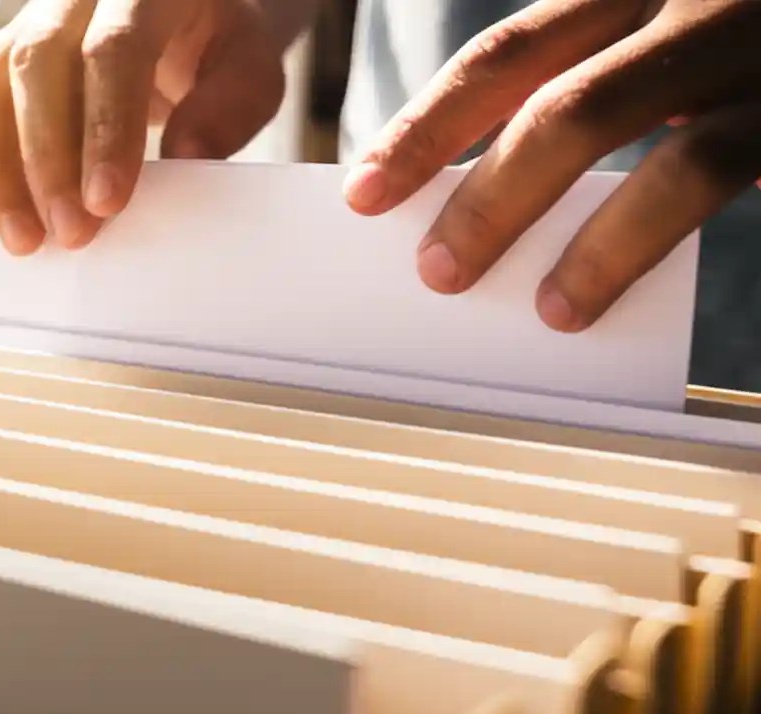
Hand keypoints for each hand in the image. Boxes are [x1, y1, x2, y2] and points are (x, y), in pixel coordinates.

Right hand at [0, 0, 286, 254]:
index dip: (106, 127)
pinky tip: (10, 215)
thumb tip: (185, 156)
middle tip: (71, 233)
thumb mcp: (248, 67)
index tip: (107, 201)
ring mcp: (30, 18)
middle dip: (49, 158)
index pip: (115, 47)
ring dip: (0, 169)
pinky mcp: (2, 53)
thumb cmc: (216, 43)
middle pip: (40, 62)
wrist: (185, 11)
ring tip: (26, 239)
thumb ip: (228, 105)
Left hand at [343, 0, 760, 332]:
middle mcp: (711, 2)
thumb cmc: (742, 28)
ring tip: (551, 309)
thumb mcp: (671, 20)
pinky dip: (683, 251)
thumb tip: (493, 184)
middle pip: (572, 105)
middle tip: (436, 272)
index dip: (430, 124)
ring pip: (684, 167)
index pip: (512, 50)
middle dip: (491, 199)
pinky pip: (749, 181)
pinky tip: (644, 299)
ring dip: (603, 250)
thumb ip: (605, 76)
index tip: (365, 191)